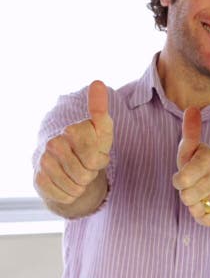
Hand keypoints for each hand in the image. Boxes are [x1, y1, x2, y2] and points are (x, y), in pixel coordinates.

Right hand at [35, 80, 112, 203]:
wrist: (72, 169)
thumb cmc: (92, 147)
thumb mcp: (103, 130)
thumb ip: (100, 108)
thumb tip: (97, 82)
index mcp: (71, 130)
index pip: (93, 153)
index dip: (100, 159)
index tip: (97, 154)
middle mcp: (54, 144)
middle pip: (85, 171)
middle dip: (92, 173)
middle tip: (88, 166)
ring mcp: (44, 162)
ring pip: (75, 184)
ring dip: (83, 184)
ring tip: (79, 174)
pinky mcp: (39, 179)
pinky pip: (65, 195)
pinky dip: (72, 194)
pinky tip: (69, 184)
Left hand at [173, 107, 209, 225]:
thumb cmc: (205, 166)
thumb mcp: (195, 149)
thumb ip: (190, 131)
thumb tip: (191, 108)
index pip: (180, 180)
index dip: (179, 180)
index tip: (187, 175)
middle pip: (186, 197)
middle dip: (187, 193)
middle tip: (197, 186)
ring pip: (195, 209)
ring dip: (195, 205)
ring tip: (204, 195)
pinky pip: (205, 220)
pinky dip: (203, 216)